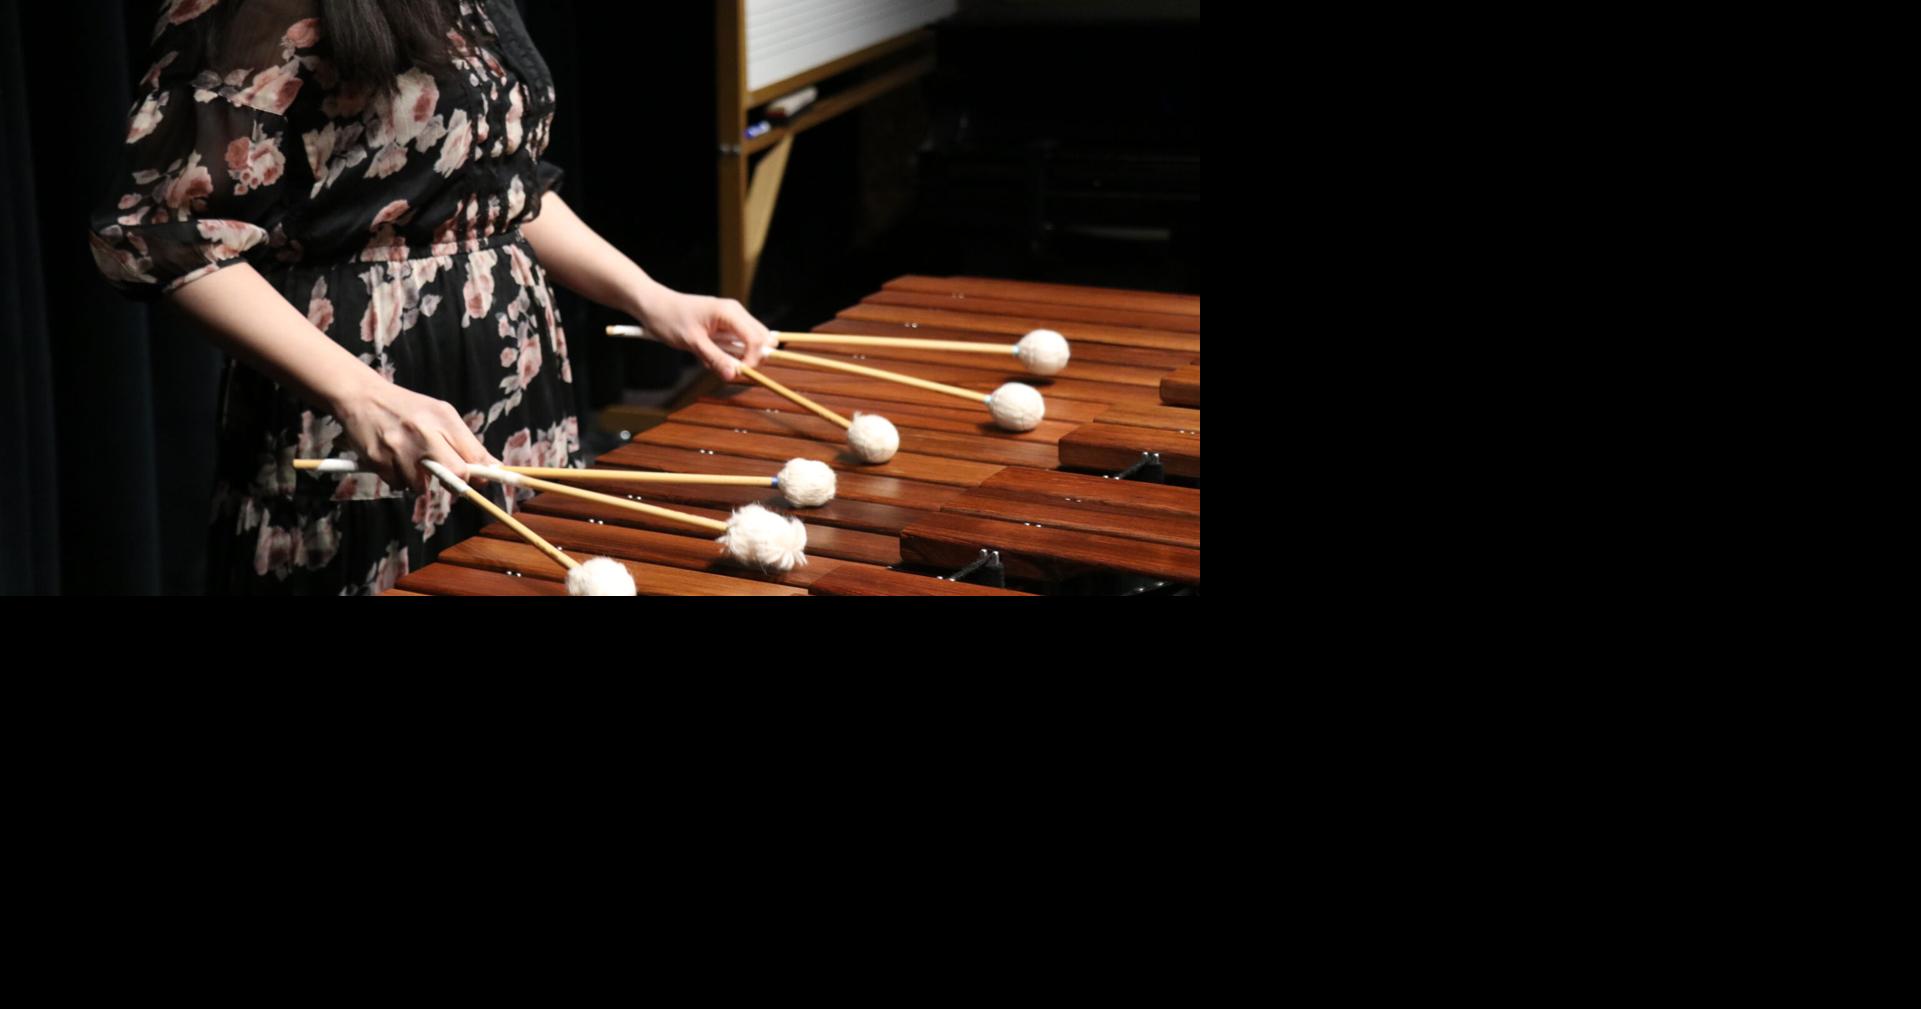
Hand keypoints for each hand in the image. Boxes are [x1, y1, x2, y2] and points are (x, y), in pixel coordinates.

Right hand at [331, 377, 498, 495]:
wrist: (362, 397)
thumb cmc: (408, 408)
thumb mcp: (441, 415)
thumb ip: (467, 443)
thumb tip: (495, 469)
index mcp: (442, 420)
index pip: (472, 457)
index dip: (480, 475)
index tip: (480, 482)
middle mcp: (422, 434)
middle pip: (453, 475)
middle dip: (455, 484)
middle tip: (449, 480)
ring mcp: (398, 448)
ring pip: (421, 487)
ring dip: (420, 482)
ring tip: (413, 462)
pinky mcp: (376, 460)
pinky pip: (397, 485)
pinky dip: (399, 479)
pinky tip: (395, 461)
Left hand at [632, 286, 773, 379]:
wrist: (654, 306)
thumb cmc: (670, 318)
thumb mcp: (692, 342)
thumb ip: (715, 358)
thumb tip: (734, 375)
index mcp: (730, 312)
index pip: (757, 339)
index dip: (754, 359)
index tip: (739, 373)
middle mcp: (736, 313)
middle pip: (763, 339)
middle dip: (750, 358)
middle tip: (728, 368)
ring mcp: (732, 319)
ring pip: (751, 343)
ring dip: (737, 357)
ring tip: (713, 358)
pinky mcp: (726, 326)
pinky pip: (738, 344)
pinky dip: (728, 354)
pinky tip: (709, 353)